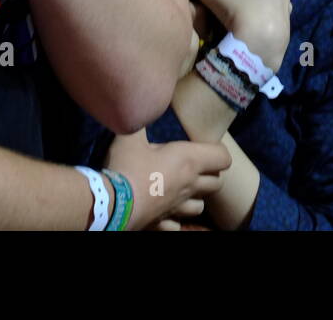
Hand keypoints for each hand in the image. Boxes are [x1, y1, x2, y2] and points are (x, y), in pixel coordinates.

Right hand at [106, 130, 229, 229]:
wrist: (109, 203)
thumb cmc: (126, 166)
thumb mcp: (131, 136)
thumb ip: (141, 121)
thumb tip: (143, 106)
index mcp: (189, 161)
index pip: (223, 158)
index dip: (218, 152)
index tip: (205, 147)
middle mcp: (189, 186)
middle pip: (217, 184)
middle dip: (210, 175)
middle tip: (195, 167)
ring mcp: (177, 208)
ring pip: (200, 207)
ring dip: (195, 199)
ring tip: (183, 191)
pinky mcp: (163, 224)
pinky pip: (177, 226)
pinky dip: (174, 220)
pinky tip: (165, 212)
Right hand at [185, 0, 292, 68]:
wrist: (259, 44)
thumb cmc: (238, 10)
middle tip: (229, 6)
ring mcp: (289, 3)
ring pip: (265, 1)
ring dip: (254, 7)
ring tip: (239, 20)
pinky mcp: (290, 22)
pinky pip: (271, 17)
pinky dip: (261, 21)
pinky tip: (250, 30)